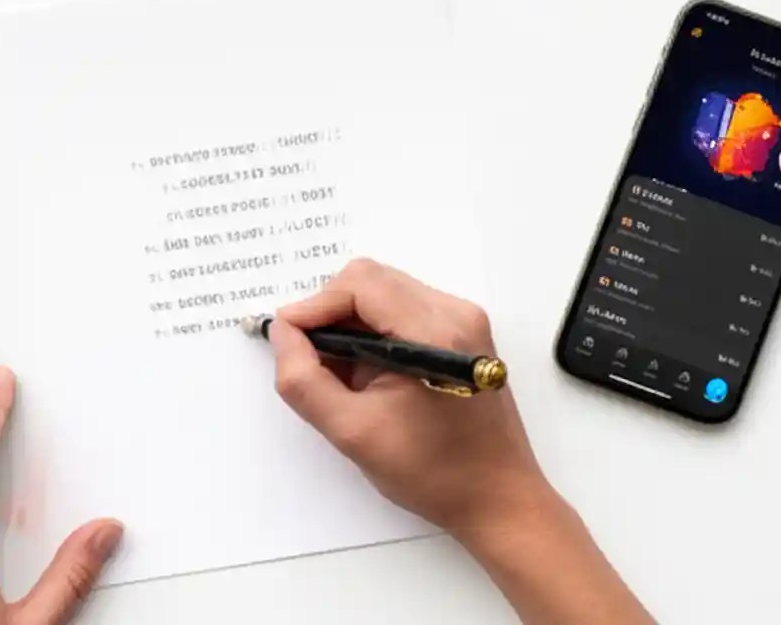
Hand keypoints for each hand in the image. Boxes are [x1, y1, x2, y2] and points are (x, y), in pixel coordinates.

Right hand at [269, 258, 552, 531]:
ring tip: (345, 376)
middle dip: (331, 314)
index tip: (288, 341)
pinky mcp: (465, 333)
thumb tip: (283, 333)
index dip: (314, 306)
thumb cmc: (432, 473)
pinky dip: (376, 333)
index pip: (359, 284)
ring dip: (353, 325)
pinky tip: (372, 376)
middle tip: (314, 361)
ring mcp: (465, 320)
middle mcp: (456, 313)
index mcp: (434, 332)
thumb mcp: (352, 432)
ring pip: (386, 293)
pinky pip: (405, 311)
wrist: (498, 498)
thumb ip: (305, 379)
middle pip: (372, 281)